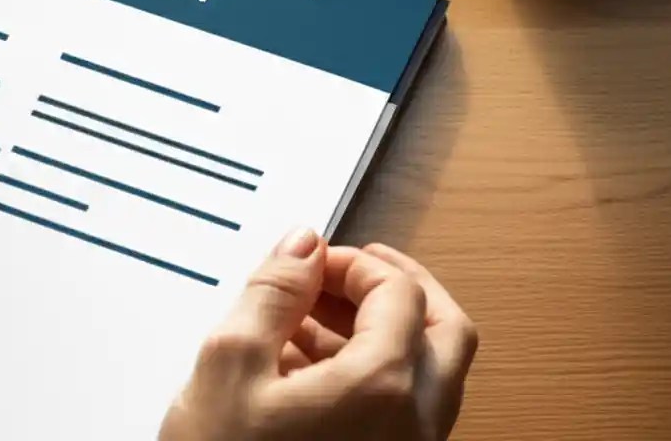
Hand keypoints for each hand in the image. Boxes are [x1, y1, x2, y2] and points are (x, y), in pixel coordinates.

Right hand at [159, 231, 476, 440]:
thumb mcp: (227, 362)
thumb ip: (272, 291)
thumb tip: (301, 247)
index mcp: (382, 387)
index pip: (398, 289)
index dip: (352, 261)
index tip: (309, 260)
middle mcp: (414, 424)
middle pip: (444, 328)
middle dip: (394, 288)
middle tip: (346, 272)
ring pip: (431, 371)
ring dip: (385, 330)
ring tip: (314, 320)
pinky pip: (407, 409)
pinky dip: (377, 373)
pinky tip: (312, 372)